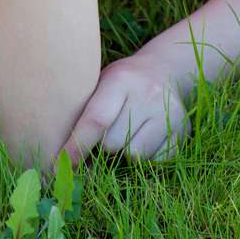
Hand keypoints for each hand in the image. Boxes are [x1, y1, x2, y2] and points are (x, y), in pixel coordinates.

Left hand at [61, 52, 190, 164]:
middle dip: (103, 147)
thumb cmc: (120, 84)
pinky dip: (146, 157)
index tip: (57, 167)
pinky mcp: (182, 132)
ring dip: (125, 153)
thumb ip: (82, 112)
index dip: (75, 148)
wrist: (164, 70)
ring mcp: (168, 114)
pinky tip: (146, 137)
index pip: (95, 120)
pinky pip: (155, 162)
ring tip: (128, 132)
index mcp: (120, 79)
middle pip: (113, 144)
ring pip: (134, 156)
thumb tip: (57, 161)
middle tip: (106, 133)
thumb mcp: (100, 84)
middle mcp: (147, 95)